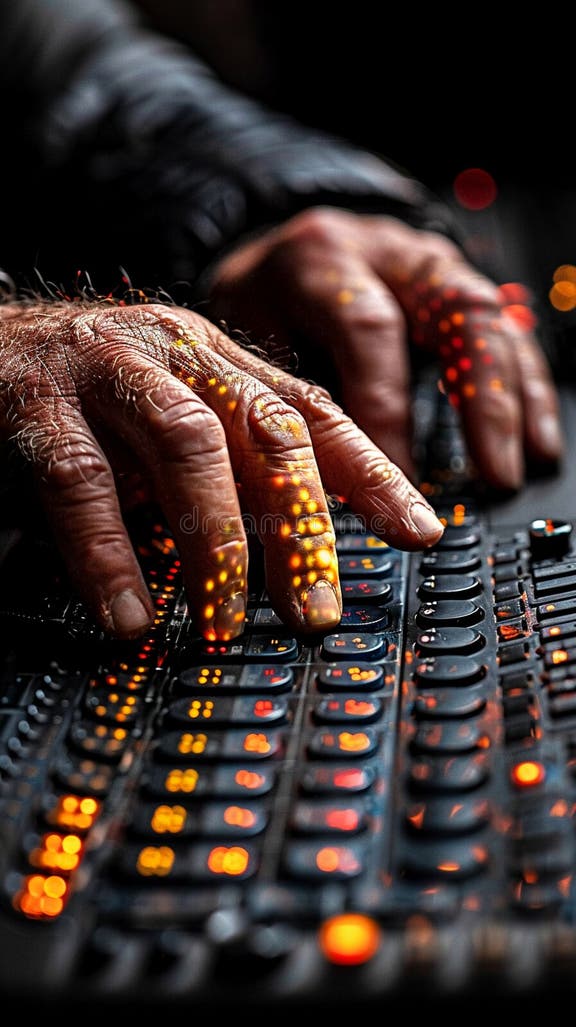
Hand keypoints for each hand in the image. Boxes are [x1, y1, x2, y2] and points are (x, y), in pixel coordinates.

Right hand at [0, 300, 443, 640]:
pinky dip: (109, 553)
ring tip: (225, 622)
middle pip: (267, 431)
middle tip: (314, 611)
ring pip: (188, 447)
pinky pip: (82, 480)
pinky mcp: (36, 400)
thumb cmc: (92, 399)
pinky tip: (128, 614)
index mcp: (220, 359)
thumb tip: (302, 549)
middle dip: (301, 527)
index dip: (372, 472)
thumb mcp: (176, 418)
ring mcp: (108, 369)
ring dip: (216, 543)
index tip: (420, 533)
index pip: (313, 413)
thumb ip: (233, 467)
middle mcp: (177, 353)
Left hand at [209, 208, 562, 487]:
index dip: (385, 407)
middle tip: (492, 473)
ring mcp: (431, 267)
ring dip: (515, 400)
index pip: (367, 329)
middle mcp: (387, 253)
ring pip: (492, 322)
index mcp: (322, 259)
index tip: (394, 479)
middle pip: (455, 312)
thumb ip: (281, 399)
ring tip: (524, 463)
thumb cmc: (257, 307)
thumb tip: (315, 485)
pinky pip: (505, 336)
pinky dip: (525, 391)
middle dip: (482, 399)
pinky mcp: (457, 291)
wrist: (274, 258)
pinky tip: (536, 439)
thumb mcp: (244, 343)